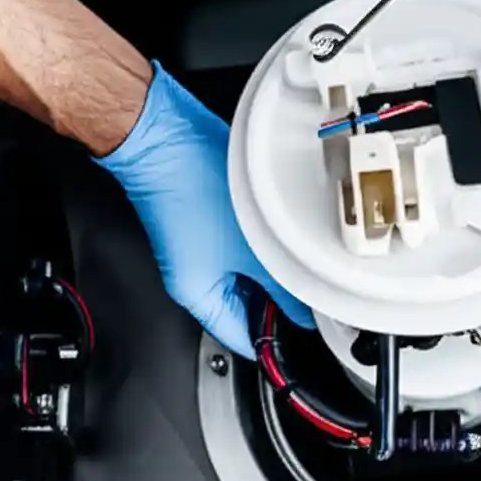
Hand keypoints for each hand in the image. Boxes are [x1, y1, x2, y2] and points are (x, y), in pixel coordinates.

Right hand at [96, 61, 312, 358]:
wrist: (166, 136)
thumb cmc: (190, 186)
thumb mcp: (252, 248)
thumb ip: (282, 285)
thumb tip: (303, 310)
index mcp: (199, 296)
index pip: (242, 339)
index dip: (274, 344)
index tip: (305, 341)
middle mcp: (196, 278)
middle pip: (246, 309)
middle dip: (278, 307)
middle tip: (315, 302)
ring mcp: (202, 250)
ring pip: (247, 277)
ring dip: (273, 276)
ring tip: (303, 270)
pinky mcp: (210, 224)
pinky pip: (243, 250)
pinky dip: (264, 250)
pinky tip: (284, 241)